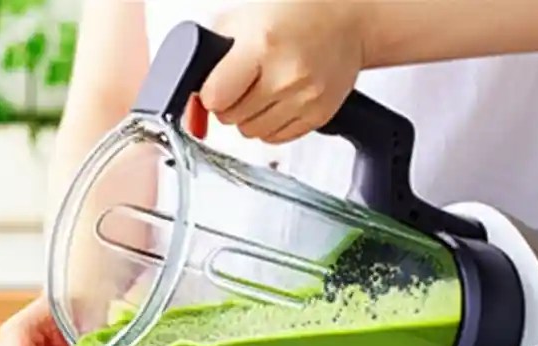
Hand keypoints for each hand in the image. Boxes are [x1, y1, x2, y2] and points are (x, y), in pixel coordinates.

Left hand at [197, 2, 367, 143]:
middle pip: (230, 118)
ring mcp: (305, 97)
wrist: (347, 18)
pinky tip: (279, 99)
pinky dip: (271, 124)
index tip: (218, 84)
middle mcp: (286, 74)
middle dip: (229, 103)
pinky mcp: (319, 115)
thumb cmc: (292, 14)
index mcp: (262, 45)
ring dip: (249, 116)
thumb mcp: (240, 21)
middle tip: (244, 81)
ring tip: (263, 88)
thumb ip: (207, 59)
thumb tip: (190, 107)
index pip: (215, 98)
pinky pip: (276, 139)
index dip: (211, 92)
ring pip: (251, 133)